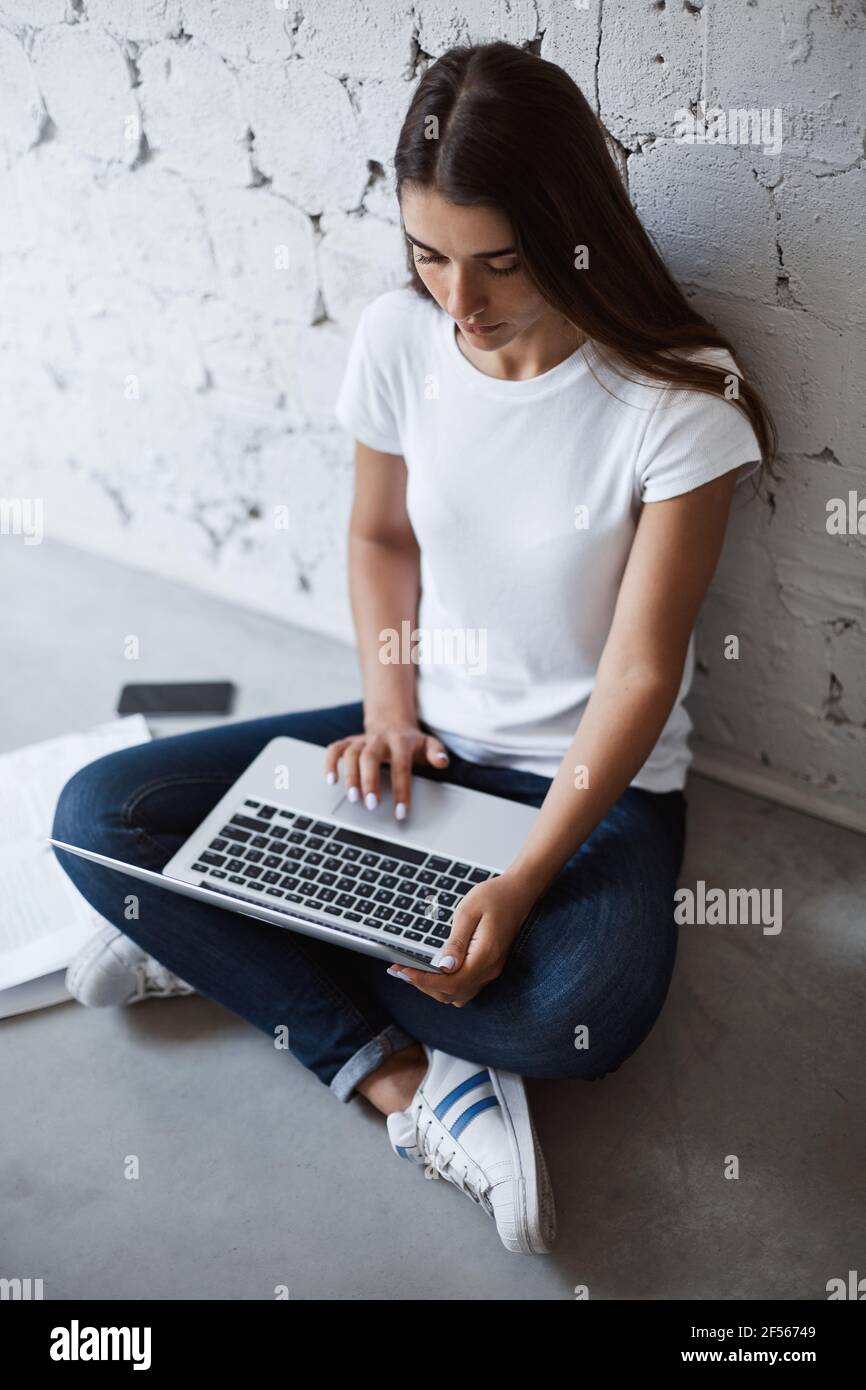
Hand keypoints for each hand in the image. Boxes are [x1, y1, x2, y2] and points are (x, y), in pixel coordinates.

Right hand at [324, 719, 449, 819]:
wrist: (392, 721)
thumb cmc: (410, 742)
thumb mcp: (428, 744)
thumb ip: (436, 752)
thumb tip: (442, 762)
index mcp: (400, 741)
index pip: (401, 765)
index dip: (401, 789)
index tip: (401, 812)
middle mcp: (379, 739)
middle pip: (370, 757)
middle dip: (370, 781)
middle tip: (371, 805)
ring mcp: (362, 739)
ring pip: (351, 754)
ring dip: (350, 776)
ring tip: (353, 798)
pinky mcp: (349, 741)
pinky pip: (335, 749)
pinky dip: (330, 763)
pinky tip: (331, 780)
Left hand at [387, 870, 540, 1005]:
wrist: (519, 892)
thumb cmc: (495, 896)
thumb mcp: (468, 912)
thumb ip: (456, 942)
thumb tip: (443, 967)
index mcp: (485, 955)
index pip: (450, 982)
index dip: (423, 980)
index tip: (401, 970)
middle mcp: (490, 969)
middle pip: (452, 993)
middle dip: (423, 985)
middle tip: (399, 970)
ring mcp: (491, 971)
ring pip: (458, 995)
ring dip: (434, 989)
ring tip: (412, 972)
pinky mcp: (488, 968)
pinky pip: (465, 988)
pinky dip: (447, 986)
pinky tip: (433, 973)